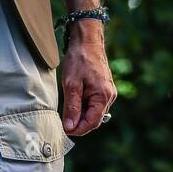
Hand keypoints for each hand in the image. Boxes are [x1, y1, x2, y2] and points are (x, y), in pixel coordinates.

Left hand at [61, 22, 116, 137]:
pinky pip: (95, 104)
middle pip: (94, 119)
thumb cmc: (79, 60)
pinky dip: (84, 107)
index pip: (92, 122)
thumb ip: (72, 107)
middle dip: (79, 124)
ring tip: (66, 111)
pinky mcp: (104, 89)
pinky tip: (74, 102)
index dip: (78, 129)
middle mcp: (110, 96)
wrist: (87, 41)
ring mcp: (108, 92)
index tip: (64, 130)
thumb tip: (70, 127)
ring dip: (81, 115)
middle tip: (62, 122)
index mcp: (103, 96)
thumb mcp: (71, 85)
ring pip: (94, 112)